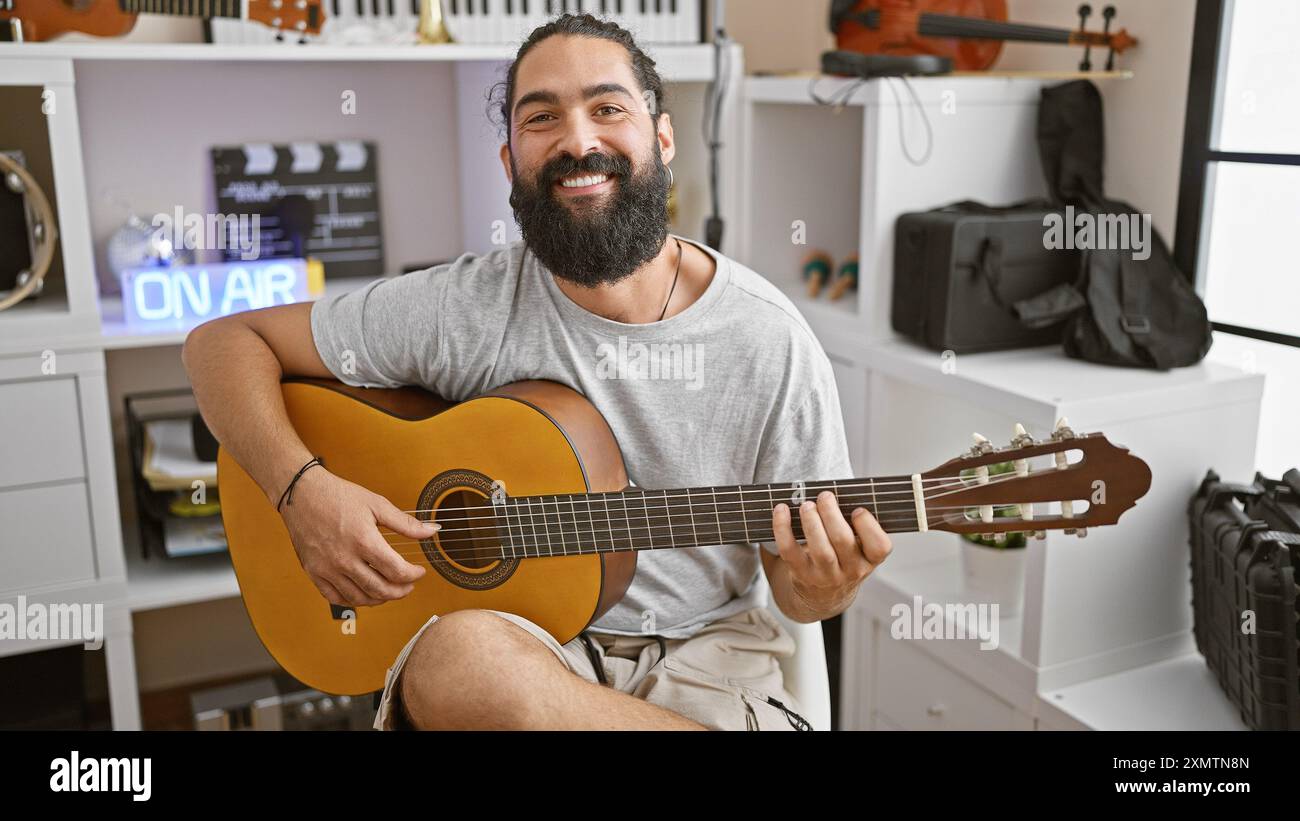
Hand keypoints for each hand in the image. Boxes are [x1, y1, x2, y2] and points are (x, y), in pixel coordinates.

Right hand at [278, 467, 437, 607]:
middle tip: (408, 586)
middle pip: (380, 589)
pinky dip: (353, 600)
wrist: (301, 494)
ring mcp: (326, 568)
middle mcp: (344, 559)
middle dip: (400, 591)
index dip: (413, 575)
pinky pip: (336, 597)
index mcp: (363, 541)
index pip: (396, 571)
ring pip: (359, 598)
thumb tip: (433, 531)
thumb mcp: (377, 504)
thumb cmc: (339, 496)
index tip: (419, 572)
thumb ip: (406, 523)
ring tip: (389, 591)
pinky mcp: (313, 572)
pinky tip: (364, 593)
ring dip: (379, 598)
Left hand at [772, 491, 892, 613]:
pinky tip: (781, 510)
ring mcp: (826, 576)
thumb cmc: (841, 560)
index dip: (868, 526)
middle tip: (825, 496)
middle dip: (832, 514)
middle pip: (843, 541)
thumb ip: (856, 527)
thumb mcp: (858, 550)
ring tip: (806, 505)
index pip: (880, 547)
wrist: (822, 597)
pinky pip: (790, 551)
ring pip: (820, 549)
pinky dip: (782, 528)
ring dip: (811, 522)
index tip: (857, 509)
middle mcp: (851, 571)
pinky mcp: (801, 575)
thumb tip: (837, 492)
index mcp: (870, 559)